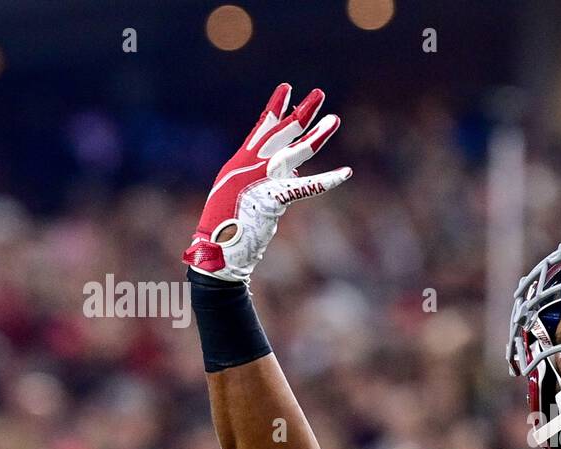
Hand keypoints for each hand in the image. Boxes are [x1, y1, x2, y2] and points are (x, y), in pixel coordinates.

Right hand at [182, 83, 350, 281]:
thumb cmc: (229, 226)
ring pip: (296, 152)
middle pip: (282, 134)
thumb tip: (292, 172)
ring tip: (335, 119)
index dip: (276, 109)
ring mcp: (262, 180)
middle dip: (301, 113)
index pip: (263, 130)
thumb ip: (267, 180)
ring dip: (317, 136)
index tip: (286, 88)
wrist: (216, 249)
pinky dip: (326, 181)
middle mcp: (252, 166)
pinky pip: (306, 187)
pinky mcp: (273, 198)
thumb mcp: (244, 196)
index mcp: (242, 163)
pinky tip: (345, 173)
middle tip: (319, 93)